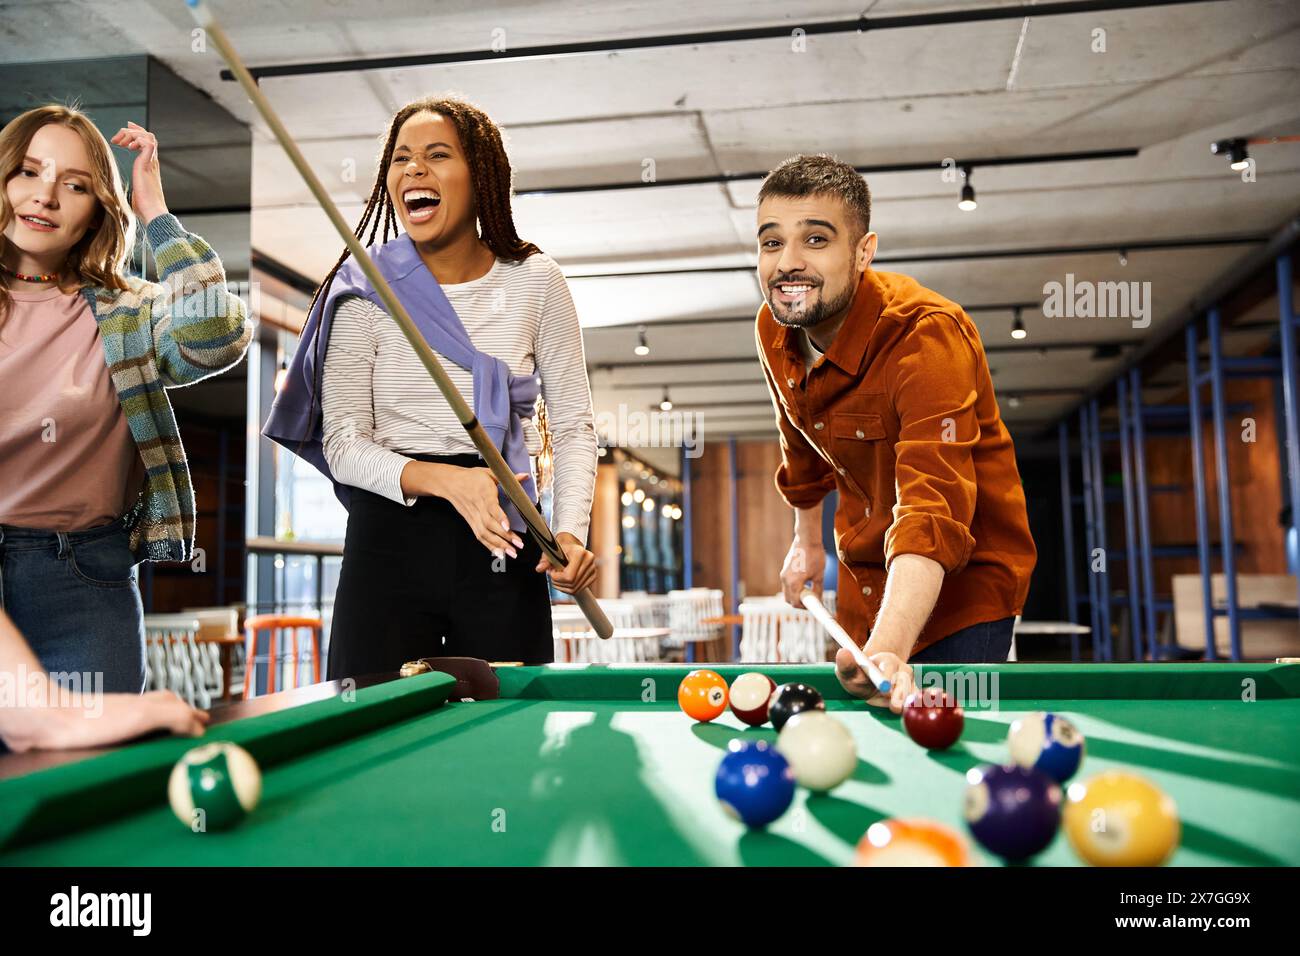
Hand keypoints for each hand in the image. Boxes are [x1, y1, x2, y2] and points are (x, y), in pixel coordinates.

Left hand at [11, 690, 207, 752]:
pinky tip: (133, 752)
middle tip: (193, 729)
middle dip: (180, 718)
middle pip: (163, 710)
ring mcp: (116, 721)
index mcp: (149, 704)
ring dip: (159, 729)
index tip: (205, 726)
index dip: (193, 715)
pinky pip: (126, 738)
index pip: (179, 706)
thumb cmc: (95, 719)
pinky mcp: (98, 736)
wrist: (51, 721)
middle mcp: (134, 710)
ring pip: (144, 723)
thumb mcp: (144, 715)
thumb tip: (198, 726)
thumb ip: (174, 717)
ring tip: (168, 740)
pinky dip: (138, 741)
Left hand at [110, 121, 167, 222]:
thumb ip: (130, 187)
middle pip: (147, 135)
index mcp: (149, 167)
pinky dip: (137, 140)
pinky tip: (128, 147)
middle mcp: (152, 162)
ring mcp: (152, 163)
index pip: (146, 143)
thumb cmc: (144, 208)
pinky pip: (148, 143)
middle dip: (131, 131)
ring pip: (147, 136)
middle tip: (116, 138)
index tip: (123, 131)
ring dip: (131, 135)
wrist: (152, 212)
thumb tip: (117, 193)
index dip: (135, 134)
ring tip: (120, 142)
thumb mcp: (134, 193)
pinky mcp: (148, 165)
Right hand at [432, 465, 525, 558]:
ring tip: (512, 552)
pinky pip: (480, 536)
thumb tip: (524, 476)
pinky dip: (489, 546)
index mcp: (484, 492)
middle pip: (490, 525)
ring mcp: (473, 516)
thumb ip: (508, 477)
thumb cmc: (470, 477)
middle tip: (518, 544)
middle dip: (504, 537)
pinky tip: (499, 553)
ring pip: (485, 533)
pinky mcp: (470, 522)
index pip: (492, 507)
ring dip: (498, 545)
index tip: (508, 527)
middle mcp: (478, 506)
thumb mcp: (489, 472)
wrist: (450, 482)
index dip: (500, 518)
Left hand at [537, 532, 596, 593]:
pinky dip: (569, 588)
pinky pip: (580, 589)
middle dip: (559, 583)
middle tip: (553, 575)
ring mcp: (593, 568)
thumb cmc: (561, 547)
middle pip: (572, 584)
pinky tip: (564, 580)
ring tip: (558, 577)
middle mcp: (589, 560)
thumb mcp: (550, 552)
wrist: (571, 544)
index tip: (552, 572)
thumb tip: (539, 569)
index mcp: (580, 553)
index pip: (569, 576)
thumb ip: (545, 561)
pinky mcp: (593, 575)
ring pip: (575, 589)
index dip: (557, 578)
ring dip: (563, 587)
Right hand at [780, 536, 825, 607]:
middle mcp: (785, 579)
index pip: (795, 603)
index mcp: (794, 583)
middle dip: (798, 603)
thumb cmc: (815, 555)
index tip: (812, 607)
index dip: (804, 607)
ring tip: (809, 590)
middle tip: (810, 601)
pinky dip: (794, 587)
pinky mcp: (784, 569)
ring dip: (796, 594)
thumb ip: (817, 590)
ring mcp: (783, 574)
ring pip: (787, 591)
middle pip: (788, 599)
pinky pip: (787, 583)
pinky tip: (804, 581)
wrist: (807, 538)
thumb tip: (818, 600)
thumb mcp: (819, 576)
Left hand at [834, 647, 914, 711]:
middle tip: (894, 707)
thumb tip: (843, 652)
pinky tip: (905, 713)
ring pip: (911, 691)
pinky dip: (911, 707)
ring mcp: (910, 682)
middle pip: (905, 680)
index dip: (887, 677)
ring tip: (896, 710)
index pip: (890, 666)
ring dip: (905, 702)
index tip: (885, 689)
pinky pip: (916, 701)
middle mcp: (901, 669)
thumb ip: (846, 664)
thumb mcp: (848, 671)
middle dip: (899, 694)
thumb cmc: (858, 676)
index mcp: (887, 660)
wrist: (870, 683)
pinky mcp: (913, 693)